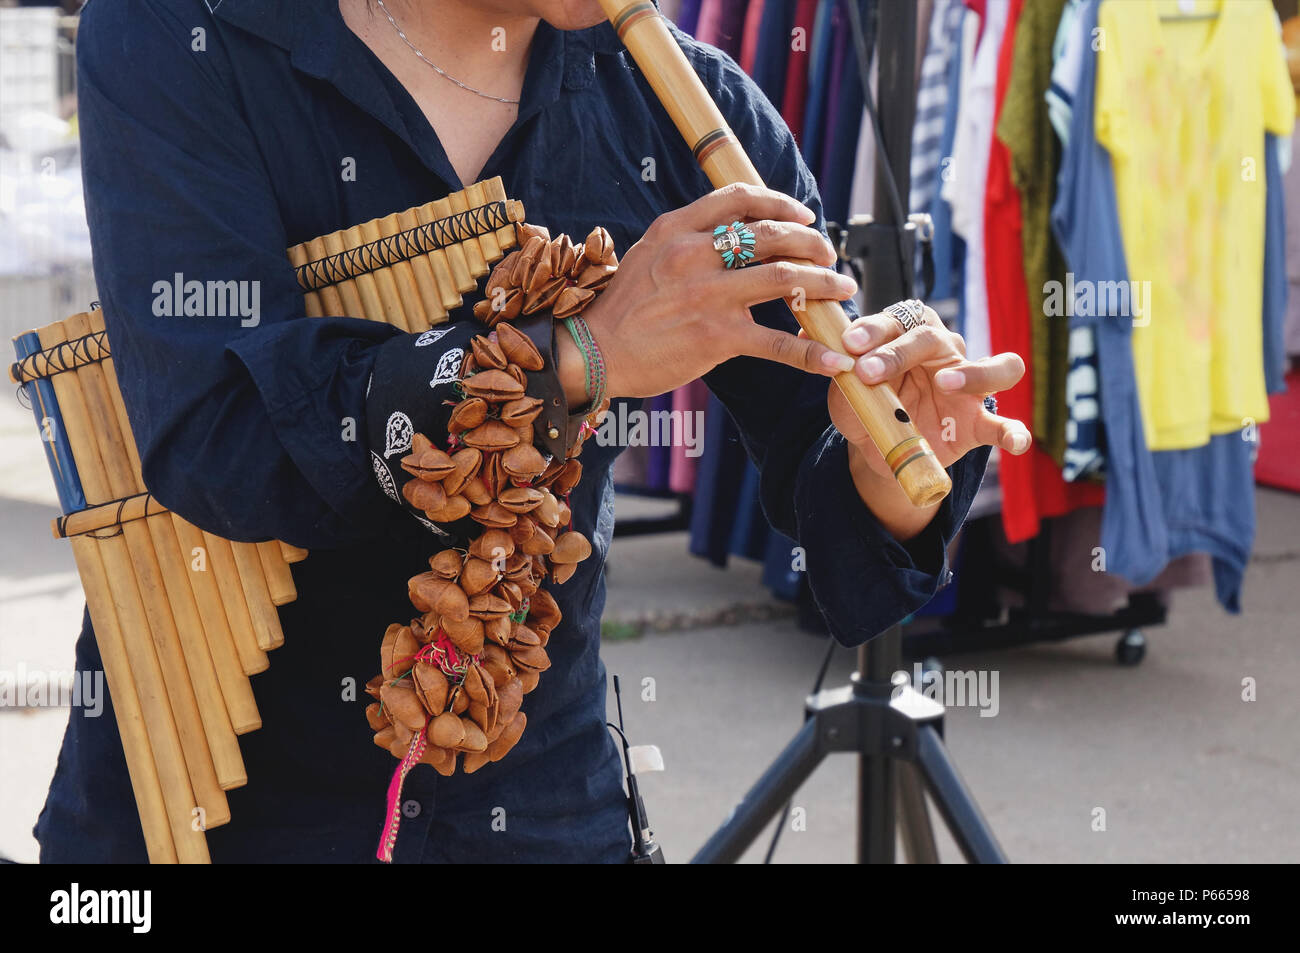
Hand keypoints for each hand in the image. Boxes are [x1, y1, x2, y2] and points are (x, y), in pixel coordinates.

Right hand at [580, 183, 860, 399]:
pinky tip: (833, 362)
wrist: (595, 353)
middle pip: (773, 235)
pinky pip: (776, 342)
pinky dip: (811, 353)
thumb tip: (733, 233)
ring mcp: (707, 295)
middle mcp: (694, 254)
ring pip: (785, 277)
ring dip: (825, 283)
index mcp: (677, 229)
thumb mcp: (648, 255)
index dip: (781, 203)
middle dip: (814, 243)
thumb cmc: (624, 309)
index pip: (740, 199)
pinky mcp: (716, 337)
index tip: (804, 217)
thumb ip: (688, 240)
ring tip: (844, 290)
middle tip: (831, 256)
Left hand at [824, 303, 1029, 479]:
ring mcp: (969, 387)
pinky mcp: (979, 423)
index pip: (898, 321)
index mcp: (910, 334)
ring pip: (996, 367)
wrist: (879, 449)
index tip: (849, 344)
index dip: (874, 329)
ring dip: (972, 371)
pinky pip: (1004, 425)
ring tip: (945, 383)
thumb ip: (832, 363)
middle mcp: (946, 352)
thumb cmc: (866, 405)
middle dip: (899, 352)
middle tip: (869, 372)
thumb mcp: (843, 387)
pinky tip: (1014, 440)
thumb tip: (804, 334)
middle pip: (934, 339)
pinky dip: (1013, 431)